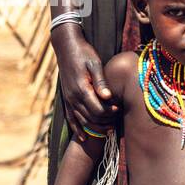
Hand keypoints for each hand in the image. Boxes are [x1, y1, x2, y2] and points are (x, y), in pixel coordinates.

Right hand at [53, 25, 117, 143]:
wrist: (66, 46)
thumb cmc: (84, 53)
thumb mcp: (95, 63)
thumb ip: (100, 81)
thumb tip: (108, 97)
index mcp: (81, 88)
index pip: (97, 109)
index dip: (109, 112)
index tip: (118, 108)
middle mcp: (73, 97)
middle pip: (90, 118)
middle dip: (104, 121)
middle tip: (116, 119)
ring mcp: (68, 99)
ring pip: (82, 121)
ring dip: (95, 127)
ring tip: (108, 128)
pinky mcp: (66, 99)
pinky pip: (70, 118)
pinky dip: (77, 129)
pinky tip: (83, 138)